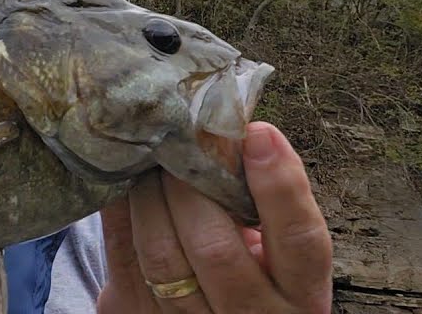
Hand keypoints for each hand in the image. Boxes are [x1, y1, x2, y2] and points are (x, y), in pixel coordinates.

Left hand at [97, 122, 331, 312]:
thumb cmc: (243, 266)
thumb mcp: (268, 246)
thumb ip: (257, 203)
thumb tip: (228, 128)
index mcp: (298, 293)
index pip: (301, 241)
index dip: (280, 186)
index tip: (257, 132)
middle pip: (215, 247)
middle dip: (190, 183)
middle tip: (179, 140)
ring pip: (162, 254)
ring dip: (149, 194)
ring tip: (149, 157)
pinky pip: (122, 255)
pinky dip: (120, 209)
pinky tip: (121, 179)